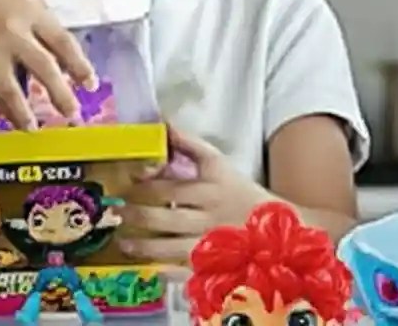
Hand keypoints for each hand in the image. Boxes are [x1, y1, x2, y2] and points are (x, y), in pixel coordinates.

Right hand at [0, 0, 95, 129]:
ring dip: (28, 112)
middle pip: (45, 68)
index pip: (62, 42)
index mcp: (27, 11)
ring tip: (38, 128)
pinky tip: (14, 121)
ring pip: (14, 90)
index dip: (80, 65)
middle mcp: (11, 33)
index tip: (90, 83)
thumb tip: (56, 41)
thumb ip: (35, 13)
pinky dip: (4, 110)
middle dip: (62, 95)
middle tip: (74, 114)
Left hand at [117, 129, 271, 263]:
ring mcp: (210, 245)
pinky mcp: (214, 268)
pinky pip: (187, 273)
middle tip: (119, 213)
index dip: (145, 187)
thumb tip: (164, 125)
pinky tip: (152, 269)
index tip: (128, 184)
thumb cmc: (240, 192)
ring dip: (144, 246)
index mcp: (210, 189)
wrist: (278, 227)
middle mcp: (209, 217)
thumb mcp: (218, 164)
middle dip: (138, 216)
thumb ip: (190, 145)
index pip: (170, 189)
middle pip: (166, 218)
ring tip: (124, 242)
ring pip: (171, 248)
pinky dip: (168, 272)